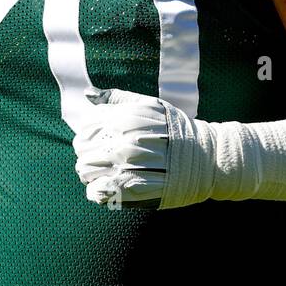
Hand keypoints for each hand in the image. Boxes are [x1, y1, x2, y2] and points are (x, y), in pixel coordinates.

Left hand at [74, 87, 213, 209]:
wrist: (204, 159)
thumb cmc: (176, 130)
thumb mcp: (150, 106)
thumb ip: (117, 98)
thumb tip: (88, 94)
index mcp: (123, 120)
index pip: (86, 126)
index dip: (91, 132)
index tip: (104, 138)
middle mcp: (121, 143)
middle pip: (81, 148)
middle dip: (89, 151)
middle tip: (105, 157)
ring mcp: (123, 169)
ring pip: (84, 171)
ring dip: (91, 171)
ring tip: (107, 171)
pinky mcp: (128, 192)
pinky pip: (96, 192)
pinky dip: (97, 190)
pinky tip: (110, 186)